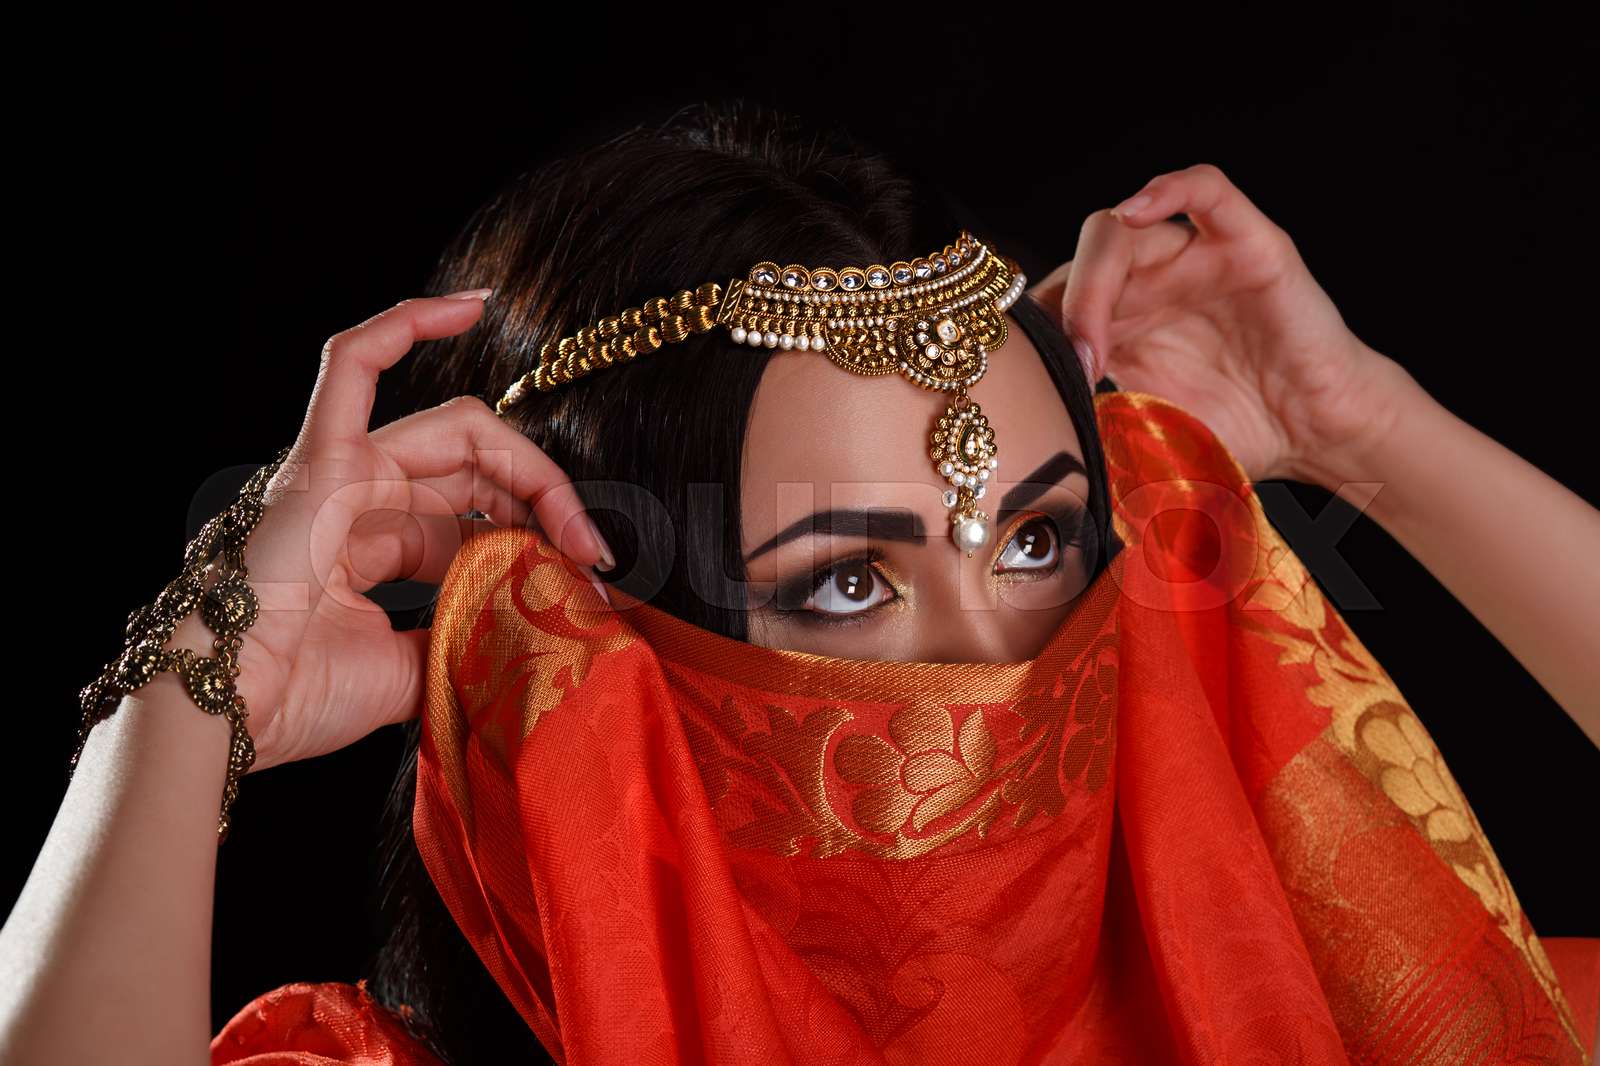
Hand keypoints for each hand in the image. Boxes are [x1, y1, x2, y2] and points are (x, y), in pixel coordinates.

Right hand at [221, 291, 613, 770]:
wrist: (233, 713)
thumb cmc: (302, 697)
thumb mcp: (421, 669)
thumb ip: (471, 637)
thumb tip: (537, 634)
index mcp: (384, 542)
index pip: (486, 512)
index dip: (547, 537)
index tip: (595, 580)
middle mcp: (366, 494)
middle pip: (485, 465)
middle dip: (551, 502)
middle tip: (595, 556)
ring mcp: (342, 468)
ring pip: (459, 426)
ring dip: (530, 464)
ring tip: (575, 524)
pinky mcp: (320, 456)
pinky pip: (355, 362)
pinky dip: (409, 323)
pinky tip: (474, 306)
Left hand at [1026, 163, 1417, 485]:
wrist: (1314, 436)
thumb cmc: (1233, 438)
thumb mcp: (1144, 444)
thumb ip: (1093, 436)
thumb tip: (1037, 456)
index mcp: (1116, 325)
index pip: (1053, 301)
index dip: (1033, 334)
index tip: (1029, 384)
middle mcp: (1149, 284)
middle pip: (1078, 266)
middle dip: (1059, 314)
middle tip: (1069, 369)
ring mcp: (1194, 259)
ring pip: (1123, 230)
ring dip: (1094, 279)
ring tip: (1092, 340)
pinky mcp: (1246, 244)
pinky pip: (1206, 190)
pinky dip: (1168, 187)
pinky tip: (1137, 210)